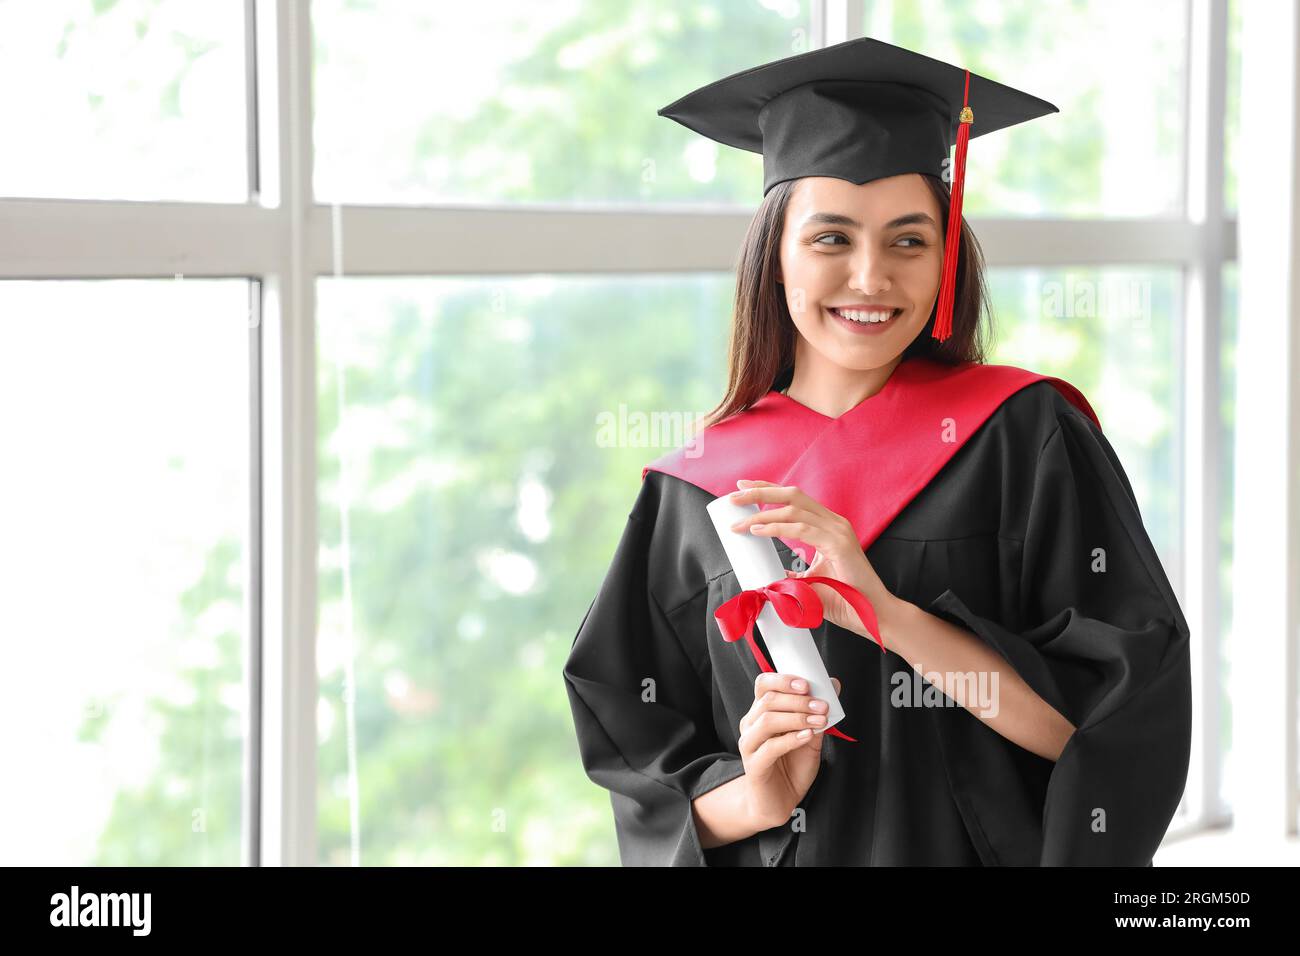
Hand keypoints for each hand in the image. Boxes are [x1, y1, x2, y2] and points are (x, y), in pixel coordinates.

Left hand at [728, 479, 894, 641]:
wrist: (873, 616)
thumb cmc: (846, 600)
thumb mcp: (810, 583)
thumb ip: (793, 575)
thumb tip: (769, 577)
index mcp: (828, 527)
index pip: (795, 499)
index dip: (769, 490)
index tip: (744, 489)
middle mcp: (834, 523)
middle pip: (793, 495)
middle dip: (761, 492)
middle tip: (734, 496)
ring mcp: (838, 531)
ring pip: (794, 510)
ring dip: (762, 512)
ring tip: (740, 521)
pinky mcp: (839, 545)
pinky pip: (801, 530)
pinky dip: (777, 528)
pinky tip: (758, 530)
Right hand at [740, 672, 842, 829]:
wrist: (780, 801)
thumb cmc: (793, 766)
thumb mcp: (811, 736)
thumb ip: (817, 712)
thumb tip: (833, 685)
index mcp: (761, 712)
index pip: (763, 685)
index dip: (783, 680)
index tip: (806, 685)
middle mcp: (751, 725)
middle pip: (767, 701)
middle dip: (797, 700)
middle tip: (821, 706)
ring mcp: (749, 745)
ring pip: (767, 721)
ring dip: (797, 717)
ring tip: (819, 721)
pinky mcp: (753, 765)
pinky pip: (770, 747)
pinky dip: (791, 738)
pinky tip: (808, 736)